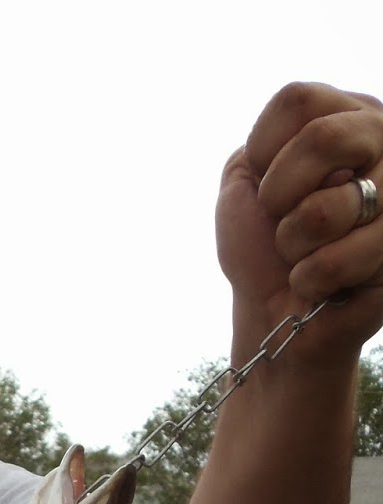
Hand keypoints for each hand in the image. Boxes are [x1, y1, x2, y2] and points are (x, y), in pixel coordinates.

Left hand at [217, 82, 382, 359]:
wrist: (273, 313)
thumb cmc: (260, 247)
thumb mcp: (246, 182)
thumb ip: (266, 143)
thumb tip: (318, 148)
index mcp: (345, 117)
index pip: (298, 101)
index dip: (262, 152)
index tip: (263, 188)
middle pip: (322, 138)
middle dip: (278, 194)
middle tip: (280, 219)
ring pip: (327, 208)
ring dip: (293, 243)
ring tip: (305, 255)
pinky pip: (340, 259)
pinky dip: (312, 279)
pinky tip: (325, 284)